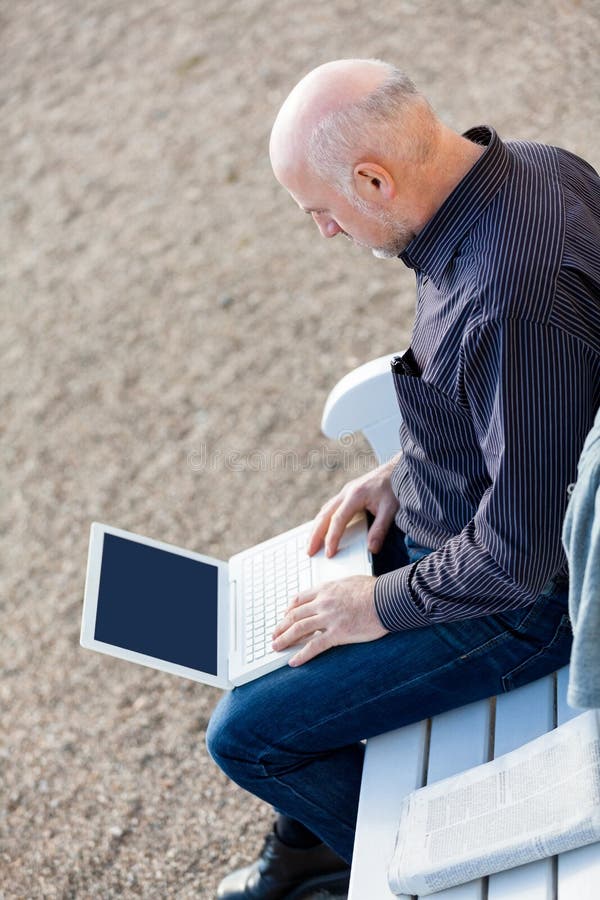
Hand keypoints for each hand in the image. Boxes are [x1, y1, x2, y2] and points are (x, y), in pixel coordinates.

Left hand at [271, 575, 388, 665]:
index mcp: (326, 589)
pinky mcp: (337, 633)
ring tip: (276, 647)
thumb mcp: (351, 582)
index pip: (300, 599)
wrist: (387, 598)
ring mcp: (329, 618)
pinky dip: (301, 655)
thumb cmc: (376, 590)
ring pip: (298, 630)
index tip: (284, 616)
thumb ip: (339, 589)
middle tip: (274, 634)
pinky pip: (314, 646)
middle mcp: (323, 603)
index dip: (289, 609)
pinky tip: (294, 662)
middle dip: (281, 626)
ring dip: (284, 639)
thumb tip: (337, 592)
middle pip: (294, 615)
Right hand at [308, 454, 401, 558]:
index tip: (329, 553)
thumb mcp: (391, 509)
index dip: (332, 537)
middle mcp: (346, 492)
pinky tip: (321, 529)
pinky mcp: (348, 493)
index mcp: (355, 495)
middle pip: (324, 515)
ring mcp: (345, 492)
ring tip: (311, 544)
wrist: (398, 468)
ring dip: (316, 527)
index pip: (338, 519)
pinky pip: (330, 508)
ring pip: (324, 511)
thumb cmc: (395, 487)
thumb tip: (372, 548)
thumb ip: (380, 529)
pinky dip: (322, 520)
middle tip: (309, 551)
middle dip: (315, 534)